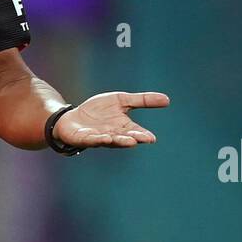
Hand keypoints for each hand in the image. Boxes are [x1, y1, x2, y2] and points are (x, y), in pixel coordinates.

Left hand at [53, 91, 169, 149]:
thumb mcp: (121, 100)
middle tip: (140, 140)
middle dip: (132, 139)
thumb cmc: (98, 111)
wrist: (73, 117)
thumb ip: (142, 100)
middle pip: (124, 138)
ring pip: (110, 141)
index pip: (136, 132)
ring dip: (118, 141)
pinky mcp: (84, 138)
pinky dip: (99, 139)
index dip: (142, 135)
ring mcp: (98, 138)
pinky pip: (92, 140)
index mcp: (123, 127)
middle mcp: (113, 135)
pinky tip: (106, 138)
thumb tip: (167, 100)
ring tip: (128, 142)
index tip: (151, 138)